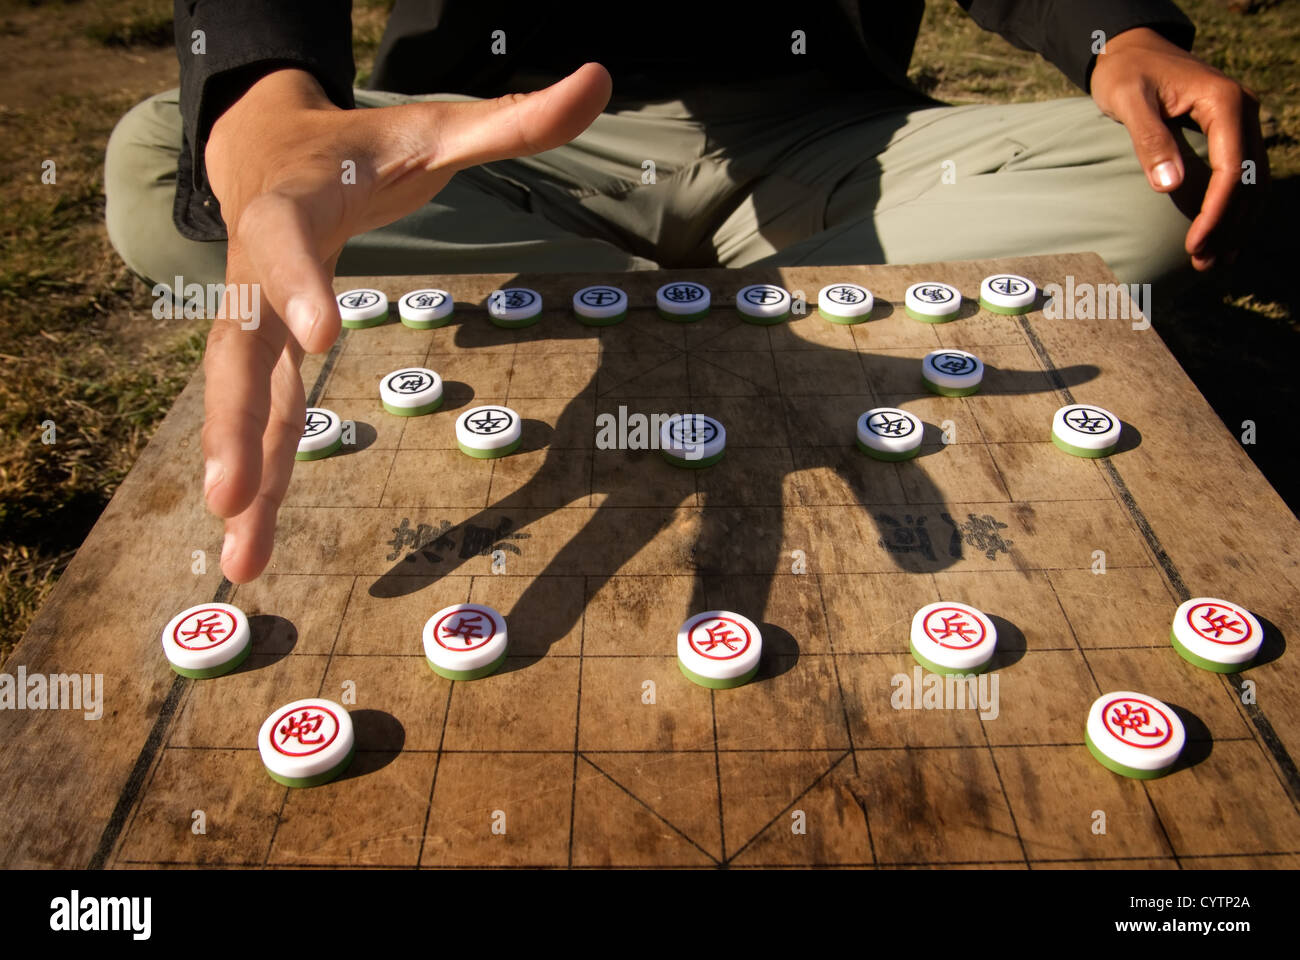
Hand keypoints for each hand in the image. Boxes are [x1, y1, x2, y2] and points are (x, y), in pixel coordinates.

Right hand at [201, 64, 612, 581]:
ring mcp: (253, 321)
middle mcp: (256, 271)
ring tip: (239, 562)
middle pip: (237, 348)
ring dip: (239, 479)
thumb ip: (513, 118)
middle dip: (233, 424)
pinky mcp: (262, 356)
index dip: (297, 287)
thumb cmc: (356, 146)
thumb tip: (600, 78)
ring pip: (240, 403)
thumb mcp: (433, 128)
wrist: (264, 148)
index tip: (322, 339)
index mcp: (295, 205)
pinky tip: (249, 545)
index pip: (287, 243)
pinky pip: (256, 419)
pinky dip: (255, 482)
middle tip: (229, 494)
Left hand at [1090, 26, 1266, 269]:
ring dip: (1235, 224)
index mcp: (1224, 102)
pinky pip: (1241, 175)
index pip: (1231, 169)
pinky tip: (1219, 237)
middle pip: (1250, 181)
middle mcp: (1242, 111)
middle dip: (1229, 227)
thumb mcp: (1130, 102)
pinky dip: (1233, 208)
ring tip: (1210, 261)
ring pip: (1252, 182)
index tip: (1194, 245)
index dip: (1215, 213)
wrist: (1131, 51)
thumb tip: (1170, 187)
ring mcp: (1240, 122)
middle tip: (1202, 264)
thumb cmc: (1126, 74)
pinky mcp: (1229, 133)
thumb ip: (1149, 141)